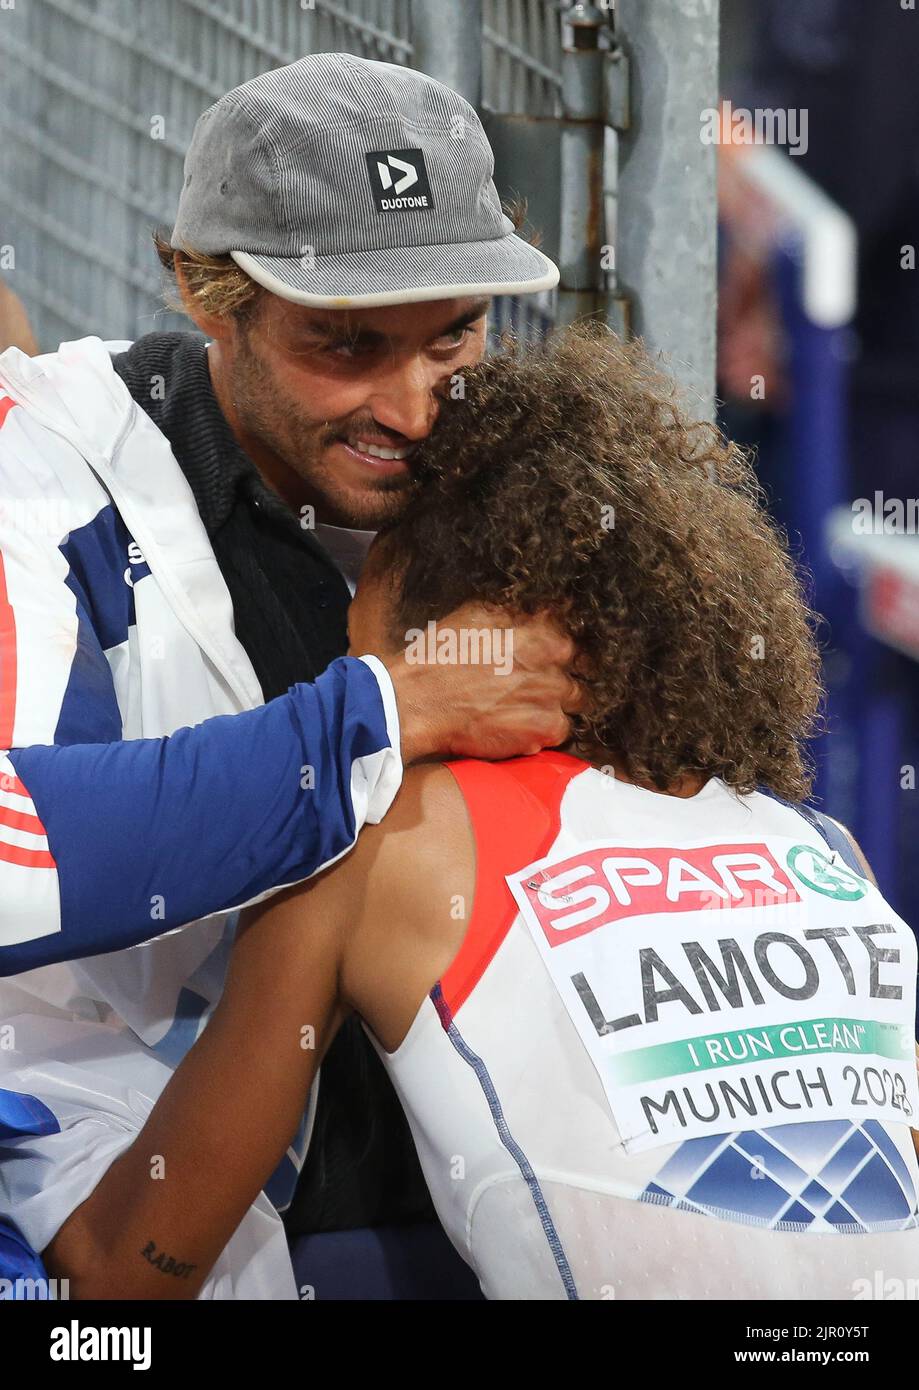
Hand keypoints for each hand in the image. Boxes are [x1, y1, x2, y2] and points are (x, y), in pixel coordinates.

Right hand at [382, 604, 581, 763]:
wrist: (417, 702)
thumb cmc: (441, 656)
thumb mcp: (478, 616)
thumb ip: (518, 613)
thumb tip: (546, 608)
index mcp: (544, 635)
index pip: (574, 638)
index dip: (560, 648)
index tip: (549, 656)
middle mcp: (556, 667)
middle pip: (581, 672)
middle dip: (561, 675)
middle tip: (535, 682)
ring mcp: (553, 702)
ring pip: (572, 703)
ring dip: (556, 703)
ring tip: (525, 705)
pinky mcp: (544, 732)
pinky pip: (558, 731)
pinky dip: (543, 729)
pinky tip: (518, 724)